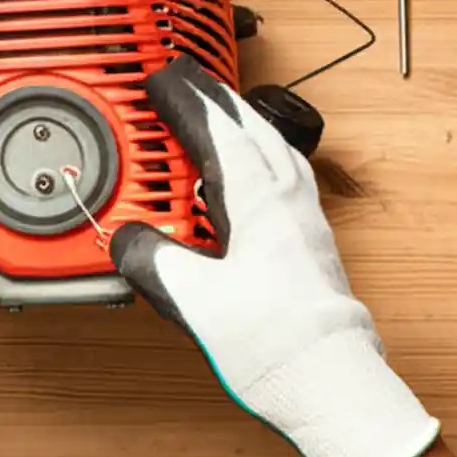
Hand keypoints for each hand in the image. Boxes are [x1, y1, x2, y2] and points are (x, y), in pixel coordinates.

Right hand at [109, 55, 439, 456]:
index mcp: (258, 199)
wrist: (328, 379)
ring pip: (275, 147)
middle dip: (216, 96)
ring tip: (220, 112)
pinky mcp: (312, 240)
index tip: (161, 79)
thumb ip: (151, 260)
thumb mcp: (192, 298)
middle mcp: (288, 199)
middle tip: (189, 77)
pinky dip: (264, 154)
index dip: (184, 100)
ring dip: (244, 121)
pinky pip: (287, 174)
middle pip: (251, 126)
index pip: (216, 130)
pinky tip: (255, 172)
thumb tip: (128, 240)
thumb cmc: (274, 343)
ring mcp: (305, 217)